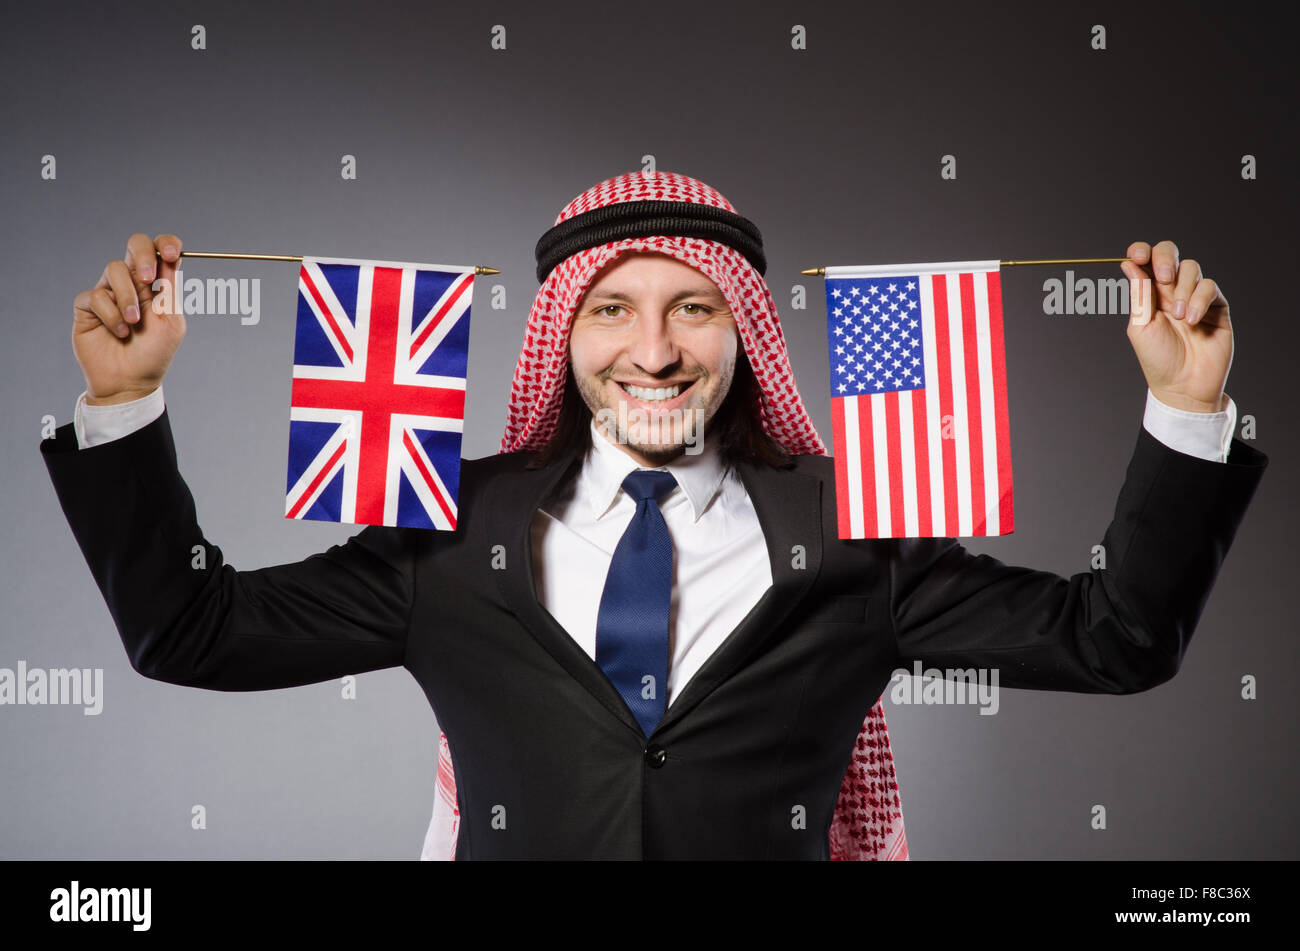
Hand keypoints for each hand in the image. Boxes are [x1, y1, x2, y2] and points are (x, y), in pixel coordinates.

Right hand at [72, 233, 186, 404]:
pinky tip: (120, 332)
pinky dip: (111, 314)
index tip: (172, 253)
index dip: (165, 244)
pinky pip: (96, 295)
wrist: (130, 382)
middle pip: (135, 245)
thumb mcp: (171, 322)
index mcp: (156, 285)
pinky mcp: (88, 306)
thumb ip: (170, 290)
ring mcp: (109, 292)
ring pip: (114, 270)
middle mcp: (132, 283)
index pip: (160, 251)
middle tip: (148, 278)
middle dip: (143, 256)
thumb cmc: (154, 354)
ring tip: (134, 324)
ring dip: (127, 298)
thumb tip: (173, 258)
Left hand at [1121, 240, 1232, 413]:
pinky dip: (1199, 300)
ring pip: (1192, 268)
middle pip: (1170, 254)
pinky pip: (1209, 287)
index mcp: (1149, 295)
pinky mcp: (1216, 306)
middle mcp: (1171, 291)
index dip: (1142, 252)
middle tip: (1164, 279)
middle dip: (1165, 259)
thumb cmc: (1158, 360)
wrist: (1183, 386)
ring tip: (1179, 317)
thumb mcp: (1141, 326)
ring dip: (1183, 290)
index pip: (1146, 262)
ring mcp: (1194, 297)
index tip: (1136, 256)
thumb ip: (1139, 295)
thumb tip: (1128, 264)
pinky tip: (1192, 320)